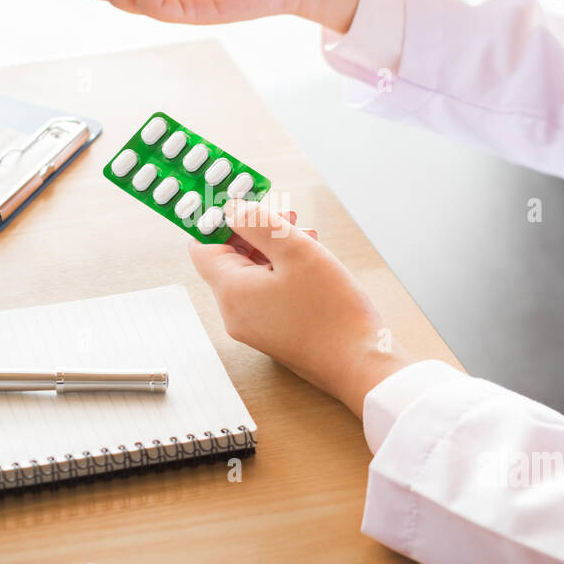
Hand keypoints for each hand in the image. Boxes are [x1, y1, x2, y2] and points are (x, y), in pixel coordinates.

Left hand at [189, 199, 414, 416]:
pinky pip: (266, 293)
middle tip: (286, 215)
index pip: (202, 246)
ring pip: (251, 274)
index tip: (240, 201)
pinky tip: (310, 263)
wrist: (361, 363)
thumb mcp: (295, 251)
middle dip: (256, 231)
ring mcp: (253, 326)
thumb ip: (257, 223)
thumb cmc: (332, 312)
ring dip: (274, 249)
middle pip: (229, 258)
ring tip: (307, 237)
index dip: (217, 219)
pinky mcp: (273, 332)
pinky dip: (282, 272)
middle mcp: (234, 312)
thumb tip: (230, 208)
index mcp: (231, 292)